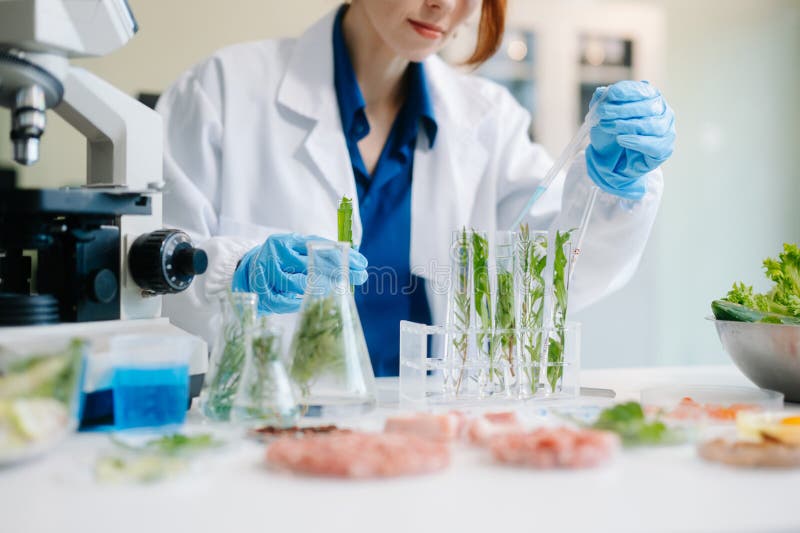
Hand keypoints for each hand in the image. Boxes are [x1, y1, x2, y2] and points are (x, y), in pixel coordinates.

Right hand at [231, 233, 367, 313]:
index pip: (318, 246)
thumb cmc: (278, 261)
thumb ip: (317, 252)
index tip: (361, 262)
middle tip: (360, 276)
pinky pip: (289, 300)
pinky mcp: (264, 295)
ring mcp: (267, 275)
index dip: (342, 255)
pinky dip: (303, 300)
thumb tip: (351, 259)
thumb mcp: (294, 250)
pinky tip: (316, 298)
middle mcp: (274, 255)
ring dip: (323, 287)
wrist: (245, 274)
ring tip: (338, 287)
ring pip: (301, 284)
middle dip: (340, 272)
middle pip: (313, 264)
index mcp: (284, 241)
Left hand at [585, 81, 675, 199]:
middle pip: (648, 107)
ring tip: (608, 126)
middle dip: (623, 109)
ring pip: (652, 125)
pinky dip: (636, 141)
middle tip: (602, 112)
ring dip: (627, 125)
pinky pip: (654, 144)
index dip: (628, 91)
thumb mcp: (603, 116)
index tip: (611, 94)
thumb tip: (601, 92)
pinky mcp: (664, 149)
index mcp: (652, 97)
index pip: (645, 90)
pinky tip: (621, 139)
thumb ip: (602, 102)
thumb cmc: (613, 132)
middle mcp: (664, 111)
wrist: (615, 159)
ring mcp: (667, 130)